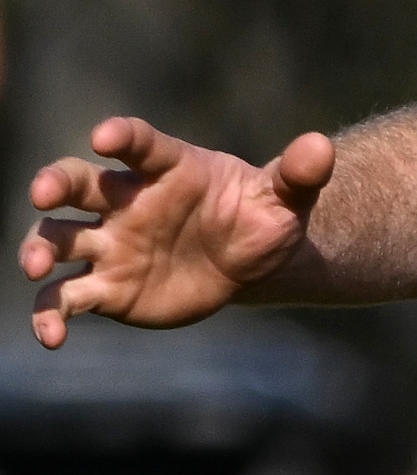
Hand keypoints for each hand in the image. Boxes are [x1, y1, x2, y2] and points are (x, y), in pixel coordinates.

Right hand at [24, 119, 334, 346]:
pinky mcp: (106, 287)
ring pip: (58, 239)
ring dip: (39, 250)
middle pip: (76, 184)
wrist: (249, 262)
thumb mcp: (286, 199)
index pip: (140, 144)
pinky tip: (51, 337)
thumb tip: (322, 148)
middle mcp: (126, 202)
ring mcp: (110, 244)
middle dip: (53, 184)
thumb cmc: (259, 218)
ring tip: (35, 268)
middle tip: (41, 194)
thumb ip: (298, 176)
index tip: (105, 137)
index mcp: (167, 169)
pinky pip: (67, 298)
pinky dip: (52, 315)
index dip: (122, 137)